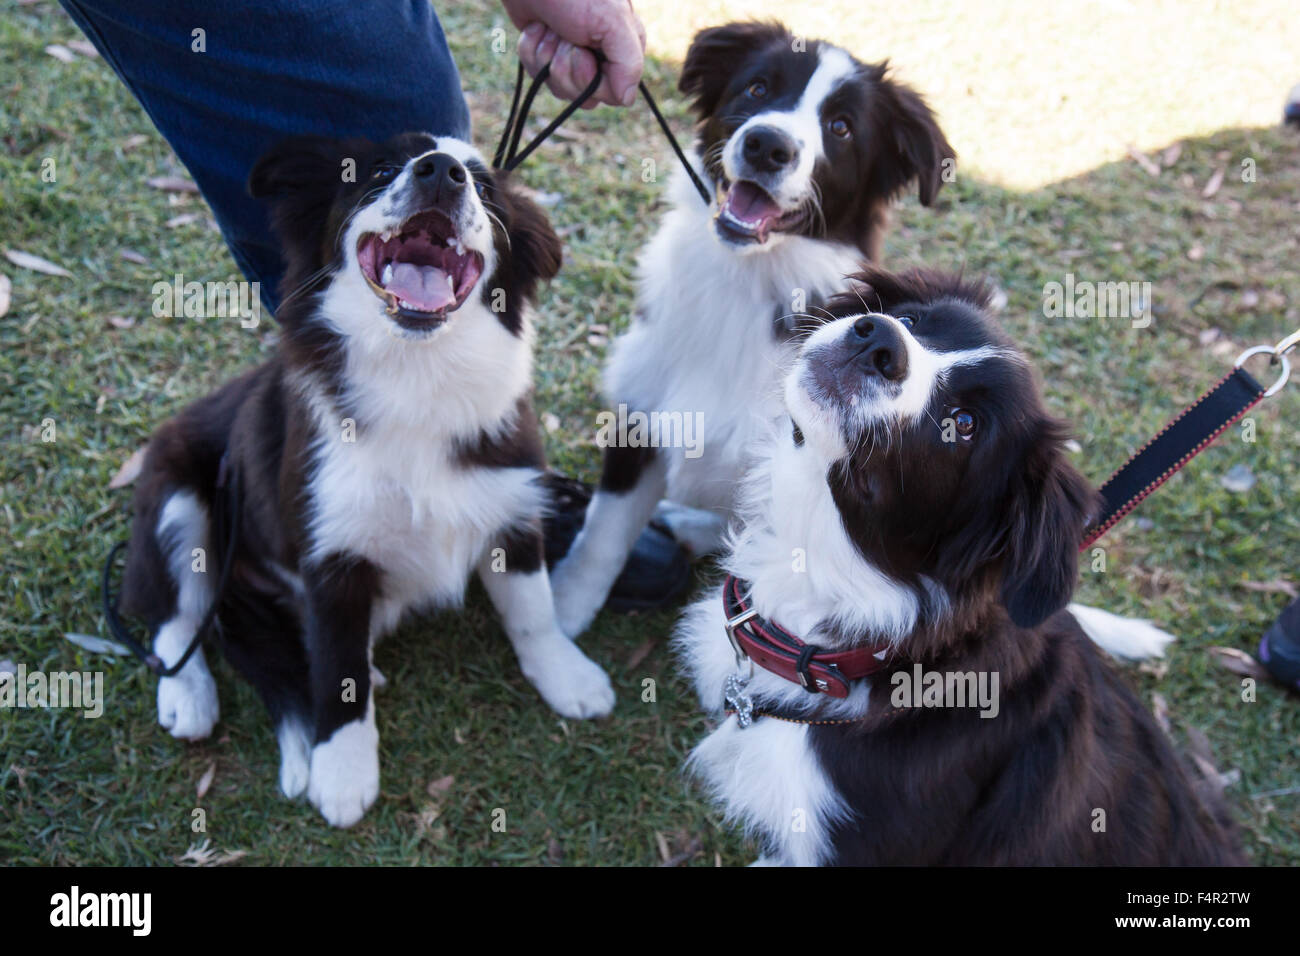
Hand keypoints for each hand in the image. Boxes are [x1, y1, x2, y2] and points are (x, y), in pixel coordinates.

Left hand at [502, 0, 645, 107]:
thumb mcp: (611, 22)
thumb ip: (628, 62)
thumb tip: (627, 99)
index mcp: (623, 48)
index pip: (612, 94)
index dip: (591, 81)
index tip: (583, 52)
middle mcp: (599, 56)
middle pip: (584, 96)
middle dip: (565, 68)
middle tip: (564, 36)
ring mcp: (571, 56)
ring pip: (559, 88)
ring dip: (546, 56)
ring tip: (550, 28)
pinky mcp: (546, 53)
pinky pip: (537, 74)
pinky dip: (531, 50)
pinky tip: (536, 28)